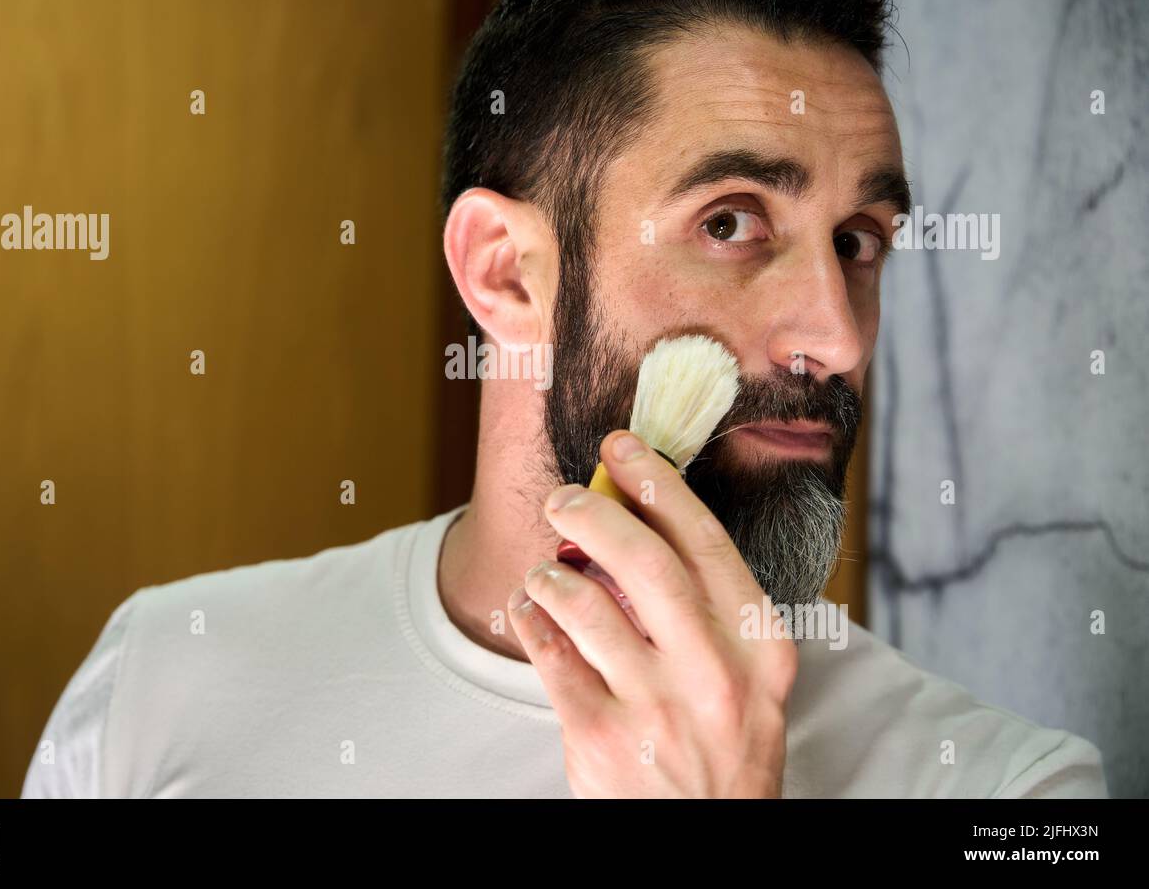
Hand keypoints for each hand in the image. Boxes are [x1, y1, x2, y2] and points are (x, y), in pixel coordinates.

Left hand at [508, 429, 798, 797]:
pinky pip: (550, 658)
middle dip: (595, 512)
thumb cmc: (724, 744)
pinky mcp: (603, 739)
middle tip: (563, 496)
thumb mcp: (745, 676)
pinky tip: (527, 612)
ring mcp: (657, 709)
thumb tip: (638, 519)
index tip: (623, 447)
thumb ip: (706, 607)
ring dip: (553, 574)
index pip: (705, 543)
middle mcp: (714, 673)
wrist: (710, 837)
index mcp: (758, 646)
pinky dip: (530, 622)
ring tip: (545, 572)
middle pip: (646, 563)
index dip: (659, 484)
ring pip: (587, 607)